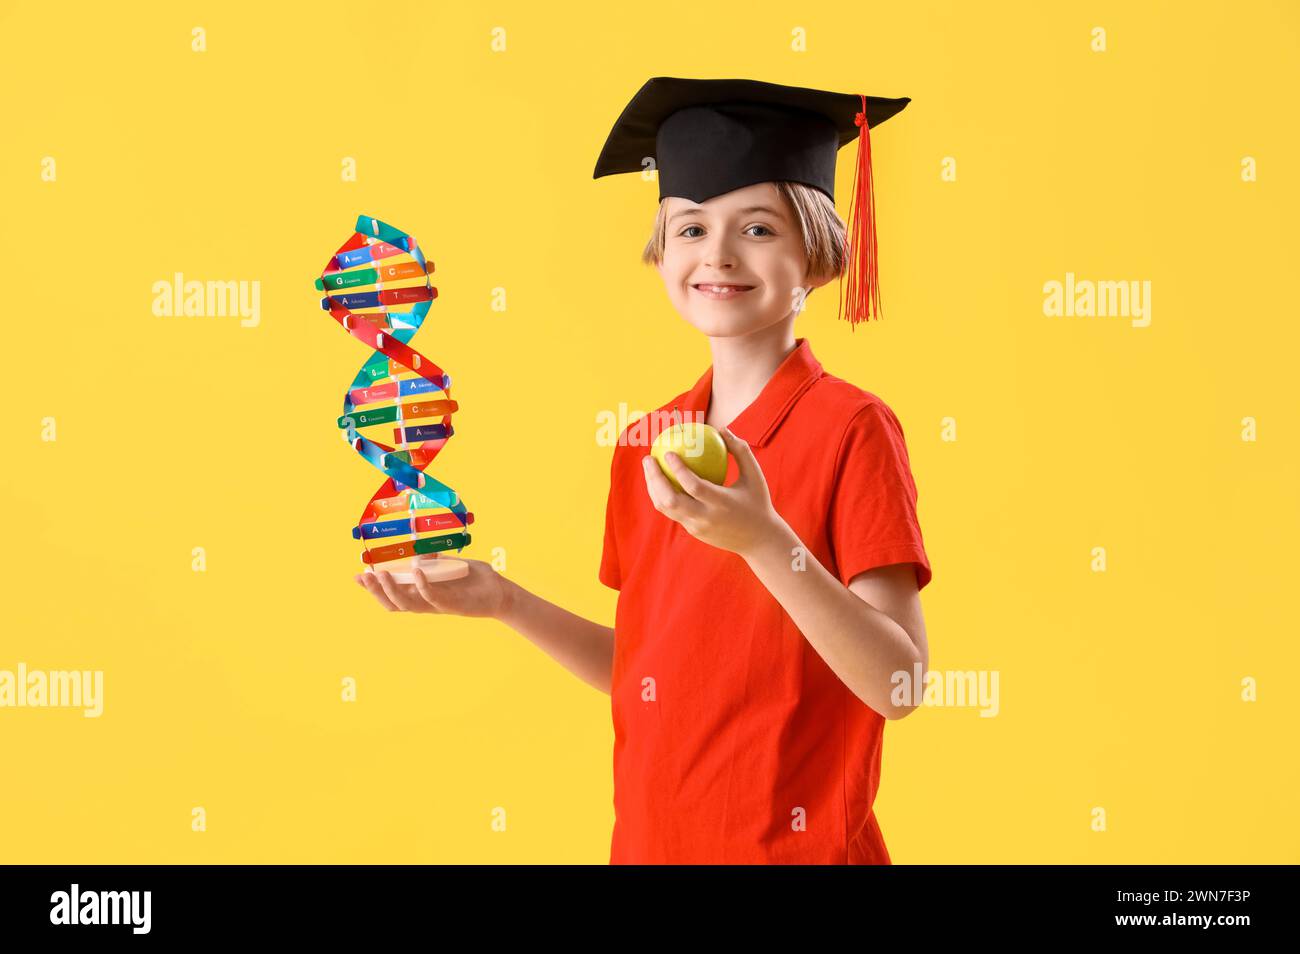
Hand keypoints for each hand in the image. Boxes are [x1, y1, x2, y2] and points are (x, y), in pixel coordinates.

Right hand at [355, 557, 511, 618]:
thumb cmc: (475, 579)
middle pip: (393, 603)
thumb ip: (436, 560)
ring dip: (392, 590)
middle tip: (363, 577)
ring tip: (380, 575)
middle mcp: (426, 602)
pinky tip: (416, 571)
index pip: (393, 594)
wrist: (500, 592)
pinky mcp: (452, 605)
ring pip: (407, 604)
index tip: (357, 575)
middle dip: (375, 591)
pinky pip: (432, 597)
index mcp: (422, 593)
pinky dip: (422, 585)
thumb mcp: (452, 565)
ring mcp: (438, 605)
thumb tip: (420, 554)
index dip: (374, 588)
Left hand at [641, 426, 784, 556]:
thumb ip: (739, 450)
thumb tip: (722, 428)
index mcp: (721, 503)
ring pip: (665, 508)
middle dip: (655, 478)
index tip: (668, 452)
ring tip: (649, 467)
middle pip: (670, 500)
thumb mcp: (754, 475)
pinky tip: (660, 480)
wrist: (759, 541)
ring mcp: (697, 527)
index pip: (693, 486)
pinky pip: (672, 512)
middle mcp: (706, 517)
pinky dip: (662, 495)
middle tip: (648, 458)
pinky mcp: (693, 531)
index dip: (678, 469)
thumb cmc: (758, 502)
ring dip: (653, 487)